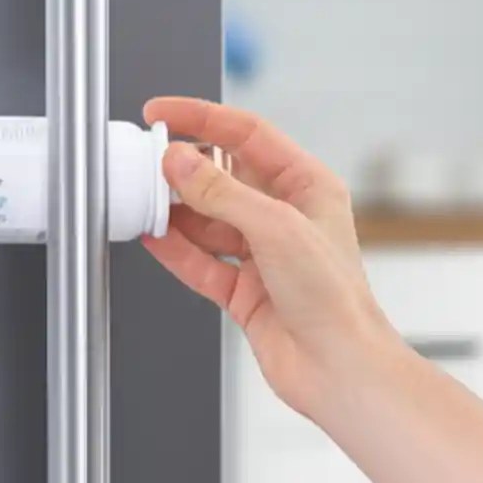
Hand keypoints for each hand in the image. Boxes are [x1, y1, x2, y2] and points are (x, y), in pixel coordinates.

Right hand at [142, 97, 399, 418]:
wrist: (338, 369)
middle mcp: (285, 216)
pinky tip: (154, 236)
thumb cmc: (336, 300)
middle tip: (147, 161)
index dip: (203, 118)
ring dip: (175, 211)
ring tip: (144, 200)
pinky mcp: (244, 290)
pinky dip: (175, 249)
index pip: (247, 135)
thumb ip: (222, 192)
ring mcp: (262, 254)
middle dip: (184, 169)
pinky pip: (200, 260)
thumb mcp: (277, 229)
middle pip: (222, 176)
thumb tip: (181, 162)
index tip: (164, 113)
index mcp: (307, 186)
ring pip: (206, 220)